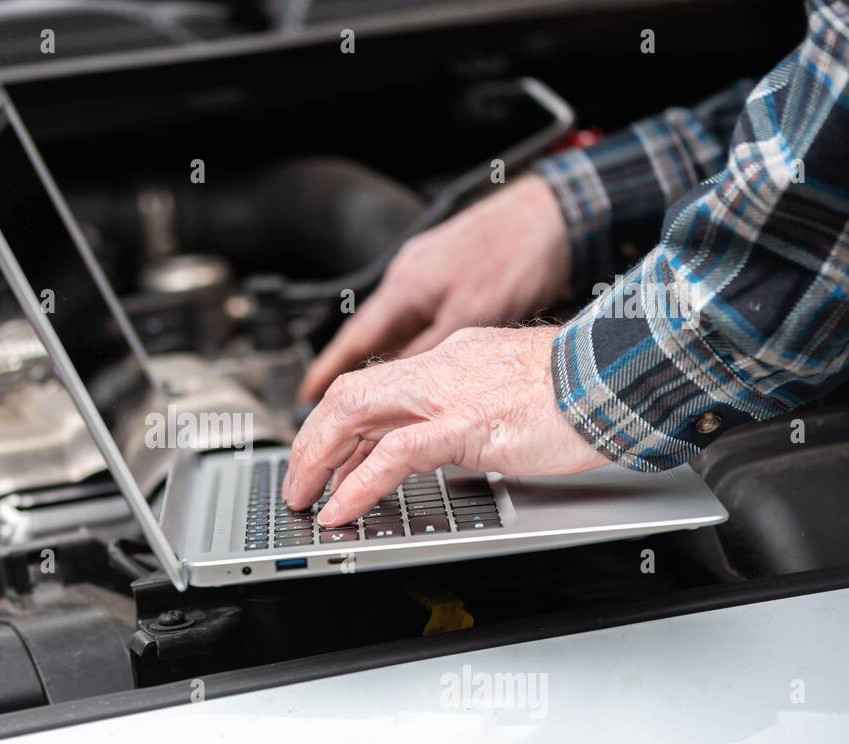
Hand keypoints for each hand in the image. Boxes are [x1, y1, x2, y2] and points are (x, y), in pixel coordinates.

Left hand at [282, 325, 607, 525]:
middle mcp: (441, 369)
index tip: (321, 458)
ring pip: (357, 417)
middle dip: (312, 442)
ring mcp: (452, 394)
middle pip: (349, 397)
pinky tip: (342, 507)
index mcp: (450, 360)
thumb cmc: (584, 391)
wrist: (626, 375)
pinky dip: (359, 483)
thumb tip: (443, 446)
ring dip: (320, 462)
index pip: (372, 387)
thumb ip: (469, 414)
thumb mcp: (508, 396)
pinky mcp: (469, 424)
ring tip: (304, 499)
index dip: (335, 424)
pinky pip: (395, 455)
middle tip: (298, 484)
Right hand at [297, 174, 570, 401]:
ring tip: (378, 397)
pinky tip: (425, 367)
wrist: (558, 216)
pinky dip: (416, 347)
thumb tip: (399, 382)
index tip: (307, 395)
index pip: (353, 338)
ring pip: (399, 331)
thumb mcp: (470, 313)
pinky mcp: (455, 277)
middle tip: (336, 406)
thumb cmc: (517, 252)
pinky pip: (423, 320)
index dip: (328, 370)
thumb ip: (430, 350)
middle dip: (353, 372)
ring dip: (387, 363)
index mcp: (404, 286)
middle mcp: (410, 278)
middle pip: (371, 337)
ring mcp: (431, 276)